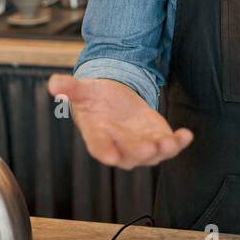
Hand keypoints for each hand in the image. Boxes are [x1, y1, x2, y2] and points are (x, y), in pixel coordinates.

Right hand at [47, 74, 192, 169]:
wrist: (113, 101)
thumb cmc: (95, 100)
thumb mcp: (83, 90)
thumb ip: (70, 88)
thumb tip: (53, 83)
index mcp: (98, 137)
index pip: (100, 148)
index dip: (106, 151)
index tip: (111, 156)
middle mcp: (120, 146)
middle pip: (130, 154)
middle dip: (139, 152)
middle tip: (147, 148)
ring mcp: (140, 146)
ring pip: (153, 155)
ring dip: (163, 150)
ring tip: (171, 142)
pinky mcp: (157, 139)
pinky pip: (170, 145)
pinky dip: (179, 142)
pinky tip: (187, 135)